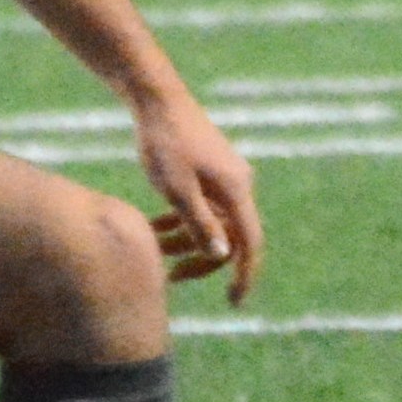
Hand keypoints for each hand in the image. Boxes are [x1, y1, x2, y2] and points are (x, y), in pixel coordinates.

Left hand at [130, 86, 264, 303]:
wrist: (157, 99)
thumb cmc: (164, 143)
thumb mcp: (177, 189)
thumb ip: (200, 223)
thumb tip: (223, 256)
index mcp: (236, 191)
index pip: (249, 244)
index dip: (244, 276)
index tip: (233, 303)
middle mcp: (239, 186)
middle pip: (230, 238)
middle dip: (201, 260)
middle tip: (169, 277)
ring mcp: (226, 178)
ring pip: (214, 224)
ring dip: (186, 241)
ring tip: (152, 248)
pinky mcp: (211, 172)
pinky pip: (205, 208)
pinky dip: (184, 221)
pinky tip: (156, 228)